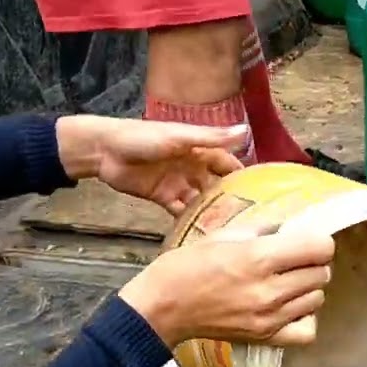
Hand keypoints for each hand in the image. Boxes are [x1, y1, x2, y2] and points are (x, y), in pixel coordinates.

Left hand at [55, 115, 245, 216]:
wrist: (104, 150)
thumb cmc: (142, 137)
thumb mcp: (180, 137)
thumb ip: (212, 138)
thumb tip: (246, 132)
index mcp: (199, 150)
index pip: (228, 164)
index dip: (242, 177)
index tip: (262, 194)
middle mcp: (192, 167)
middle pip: (216, 186)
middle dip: (229, 200)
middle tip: (248, 221)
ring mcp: (178, 183)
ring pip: (200, 201)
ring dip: (211, 213)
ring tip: (228, 232)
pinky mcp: (162, 197)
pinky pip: (180, 211)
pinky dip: (189, 221)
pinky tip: (201, 234)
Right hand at [119, 224, 335, 347]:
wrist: (163, 307)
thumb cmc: (187, 266)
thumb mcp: (224, 235)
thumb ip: (263, 230)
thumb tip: (290, 229)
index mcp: (258, 257)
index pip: (320, 248)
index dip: (318, 240)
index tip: (307, 240)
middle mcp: (269, 289)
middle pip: (322, 273)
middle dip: (313, 262)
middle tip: (295, 259)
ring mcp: (269, 317)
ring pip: (317, 299)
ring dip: (308, 288)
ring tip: (289, 282)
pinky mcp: (265, 337)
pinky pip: (307, 331)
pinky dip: (304, 318)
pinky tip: (291, 307)